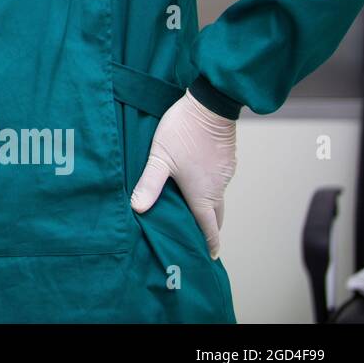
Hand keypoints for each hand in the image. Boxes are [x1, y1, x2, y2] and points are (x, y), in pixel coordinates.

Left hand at [130, 91, 236, 258]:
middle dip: (208, 229)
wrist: (209, 105)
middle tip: (197, 237)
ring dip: (207, 207)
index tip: (209, 257)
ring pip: (217, 198)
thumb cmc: (182, 132)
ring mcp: (224, 174)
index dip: (210, 244)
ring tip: (190, 211)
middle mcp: (217, 189)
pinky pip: (218, 182)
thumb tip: (138, 209)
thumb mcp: (159, 158)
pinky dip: (209, 189)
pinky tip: (195, 182)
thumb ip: (150, 184)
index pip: (209, 228)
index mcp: (203, 195)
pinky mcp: (226, 161)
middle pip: (214, 216)